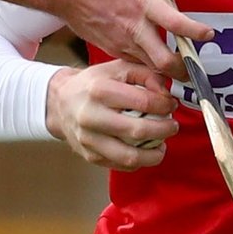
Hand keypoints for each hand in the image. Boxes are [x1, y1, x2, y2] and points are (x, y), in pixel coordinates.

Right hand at [44, 59, 179, 169]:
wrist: (60, 103)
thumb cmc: (94, 84)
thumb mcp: (118, 68)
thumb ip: (146, 74)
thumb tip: (165, 93)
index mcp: (99, 90)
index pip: (143, 102)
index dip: (165, 105)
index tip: (171, 105)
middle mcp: (91, 116)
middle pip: (138, 131)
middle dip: (164, 130)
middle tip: (172, 126)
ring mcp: (88, 139)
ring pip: (130, 157)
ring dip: (154, 154)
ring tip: (162, 145)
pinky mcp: (90, 156)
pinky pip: (121, 165)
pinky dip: (139, 161)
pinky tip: (146, 151)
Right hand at [58, 0, 211, 78]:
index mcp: (144, 3)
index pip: (176, 24)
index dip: (196, 32)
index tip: (208, 34)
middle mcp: (134, 27)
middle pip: (163, 62)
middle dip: (182, 70)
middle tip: (194, 70)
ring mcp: (121, 41)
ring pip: (149, 67)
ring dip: (165, 71)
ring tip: (177, 68)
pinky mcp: (111, 48)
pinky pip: (134, 61)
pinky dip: (147, 64)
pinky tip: (153, 59)